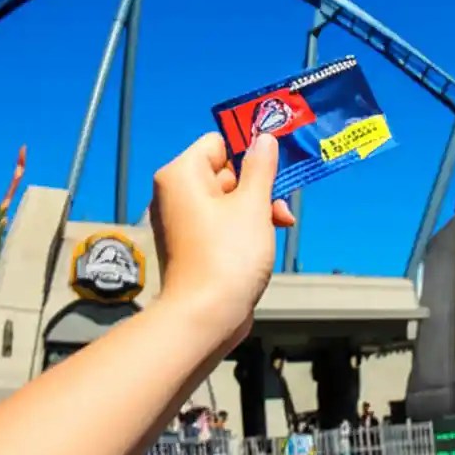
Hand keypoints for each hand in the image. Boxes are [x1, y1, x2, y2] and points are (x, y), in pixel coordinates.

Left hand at [149, 132, 294, 334]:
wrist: (206, 316)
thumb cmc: (228, 255)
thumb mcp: (253, 204)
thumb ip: (261, 167)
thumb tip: (264, 138)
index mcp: (181, 175)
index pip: (217, 142)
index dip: (248, 151)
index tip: (275, 165)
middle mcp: (176, 194)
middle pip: (225, 171)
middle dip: (258, 187)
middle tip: (279, 205)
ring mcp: (183, 221)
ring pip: (229, 199)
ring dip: (257, 209)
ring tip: (279, 225)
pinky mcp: (194, 245)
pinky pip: (223, 223)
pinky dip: (245, 227)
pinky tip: (265, 241)